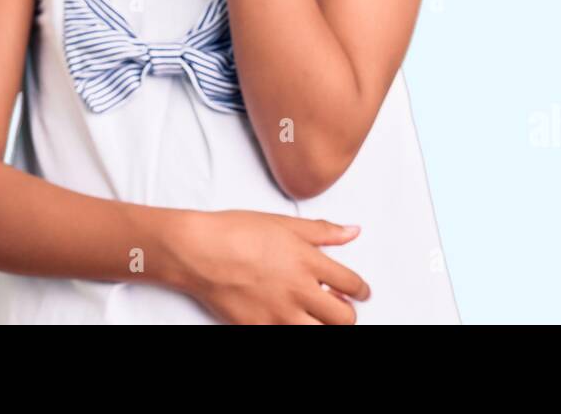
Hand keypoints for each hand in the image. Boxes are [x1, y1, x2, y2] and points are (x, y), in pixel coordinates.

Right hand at [168, 209, 369, 324]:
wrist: (199, 251)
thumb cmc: (235, 231)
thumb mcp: (283, 223)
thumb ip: (322, 231)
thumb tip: (352, 231)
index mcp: (308, 261)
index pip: (351, 284)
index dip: (362, 290)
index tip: (361, 293)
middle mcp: (299, 290)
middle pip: (344, 317)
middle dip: (348, 314)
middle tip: (342, 308)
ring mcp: (280, 313)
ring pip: (320, 333)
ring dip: (324, 327)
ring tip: (318, 318)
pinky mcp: (260, 328)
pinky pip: (289, 338)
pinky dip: (295, 330)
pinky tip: (290, 321)